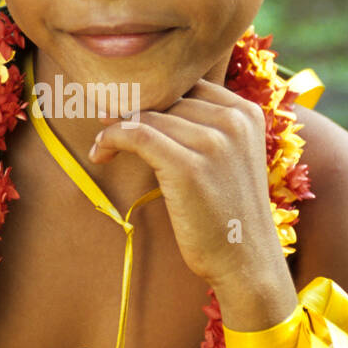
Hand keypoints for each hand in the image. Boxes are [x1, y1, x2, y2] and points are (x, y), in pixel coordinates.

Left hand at [88, 79, 286, 292]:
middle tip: (105, 123)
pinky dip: (111, 138)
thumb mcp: (229, 159)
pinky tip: (100, 153)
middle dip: (133, 110)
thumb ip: (205, 128)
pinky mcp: (188, 167)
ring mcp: (214, 143)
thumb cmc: (229, 215)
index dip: (154, 94)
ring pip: (148, 115)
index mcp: (247, 113)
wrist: (247, 263)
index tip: (128, 110)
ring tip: (102, 145)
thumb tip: (148, 105)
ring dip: (116, 126)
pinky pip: (136, 134)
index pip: (189, 83)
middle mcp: (234, 121)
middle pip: (166, 98)